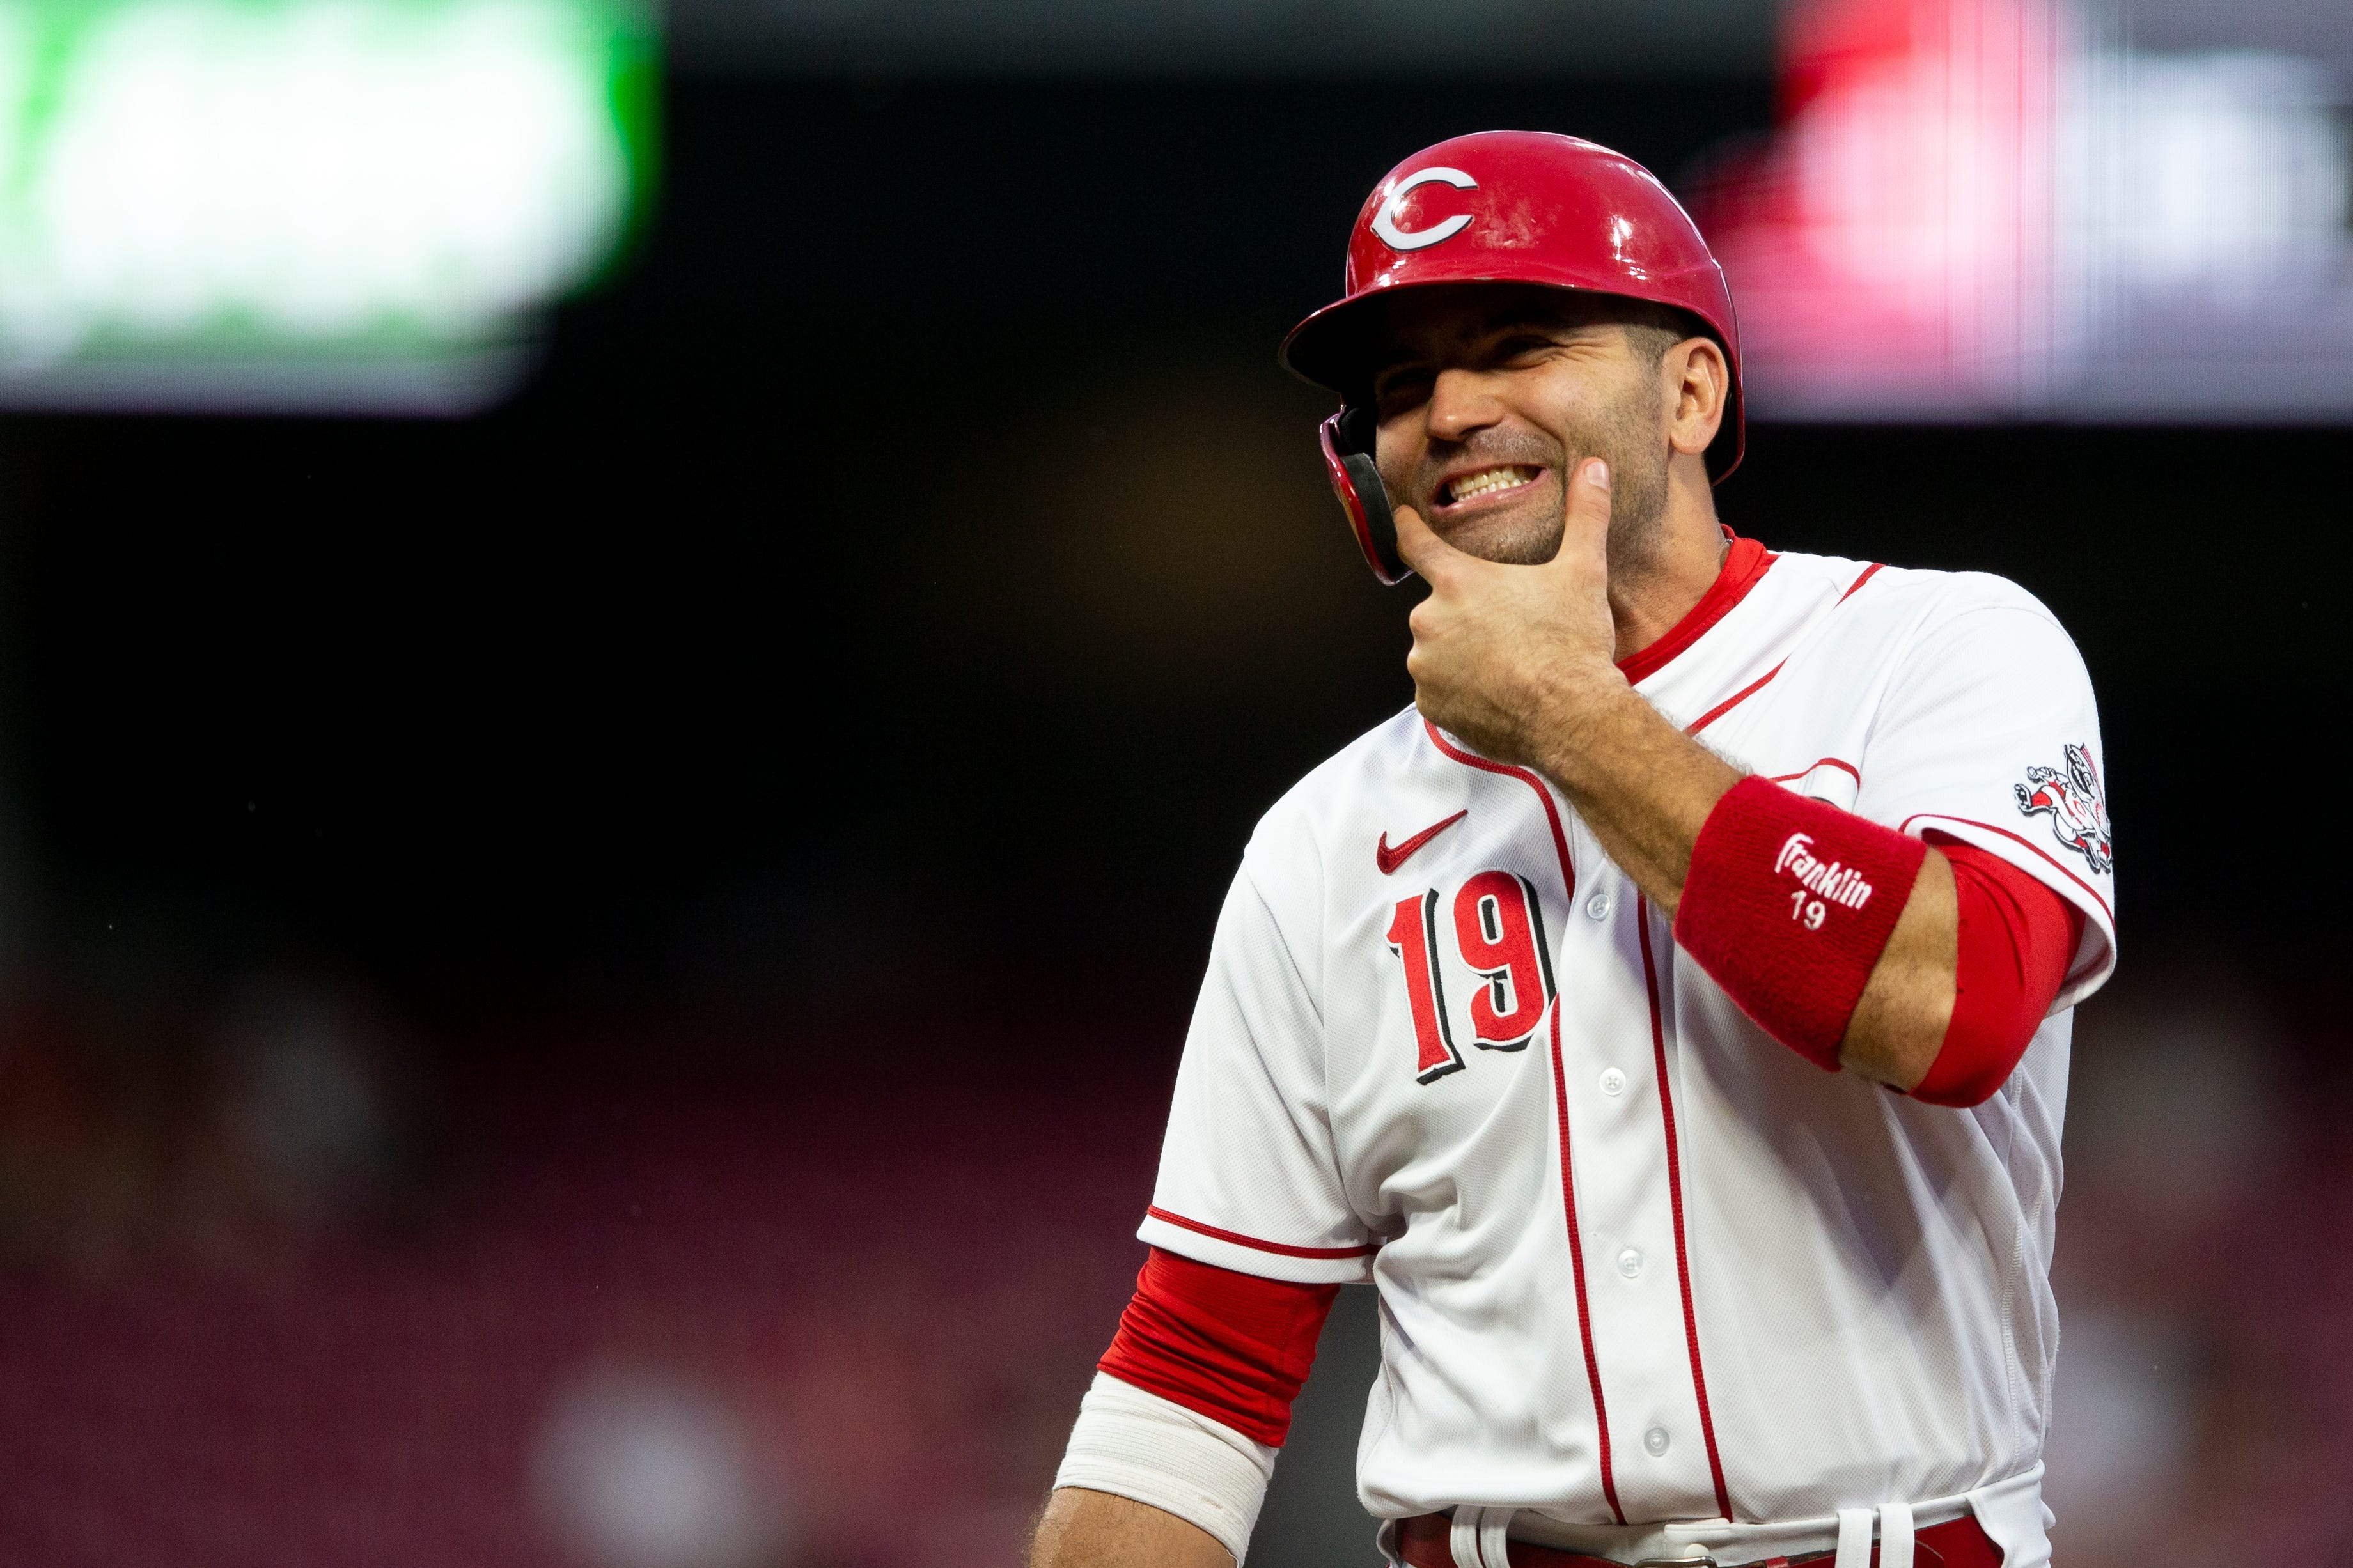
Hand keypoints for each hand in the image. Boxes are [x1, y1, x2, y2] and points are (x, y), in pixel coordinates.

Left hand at [1395, 457, 1629, 768]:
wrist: (1570, 717)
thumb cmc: (1572, 644)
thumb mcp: (1583, 572)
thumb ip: (1585, 516)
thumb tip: (1595, 467)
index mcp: (1457, 582)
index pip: (1415, 542)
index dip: (1407, 526)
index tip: (1400, 518)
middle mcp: (1429, 621)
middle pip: (1438, 605)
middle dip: (1465, 612)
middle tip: (1509, 627)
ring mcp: (1425, 665)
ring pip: (1437, 649)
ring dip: (1461, 651)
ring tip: (1506, 662)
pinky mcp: (1430, 704)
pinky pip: (1439, 689)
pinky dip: (1460, 689)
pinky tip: (1495, 691)